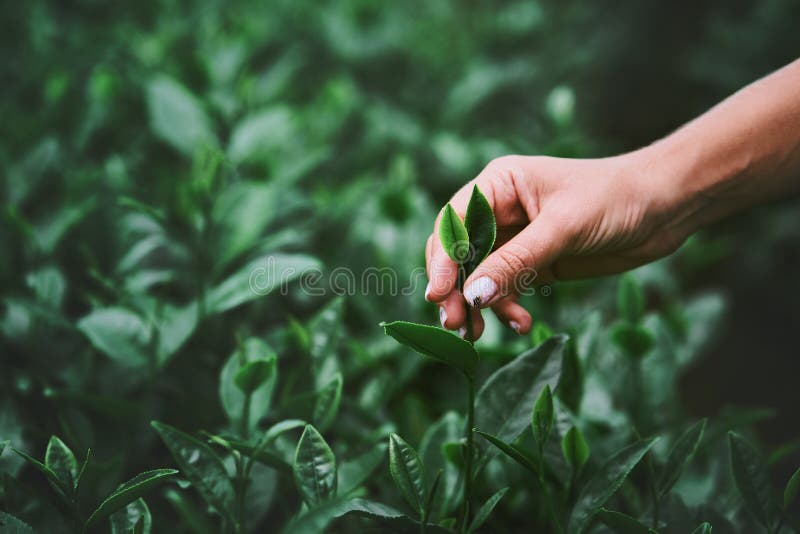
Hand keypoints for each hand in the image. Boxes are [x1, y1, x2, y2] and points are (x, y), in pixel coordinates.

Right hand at [425, 153, 686, 338]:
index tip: (438, 294)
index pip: (454, 222)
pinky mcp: (535, 263)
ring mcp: (517, 239)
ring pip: (480, 276)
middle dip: (455, 288)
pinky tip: (521, 324)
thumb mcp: (563, 228)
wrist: (665, 208)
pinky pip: (506, 289)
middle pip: (459, 253)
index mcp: (499, 185)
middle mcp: (501, 210)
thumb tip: (471, 296)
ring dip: (478, 305)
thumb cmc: (615, 198)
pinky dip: (506, 308)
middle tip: (454, 323)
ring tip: (478, 334)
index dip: (442, 258)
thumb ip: (516, 262)